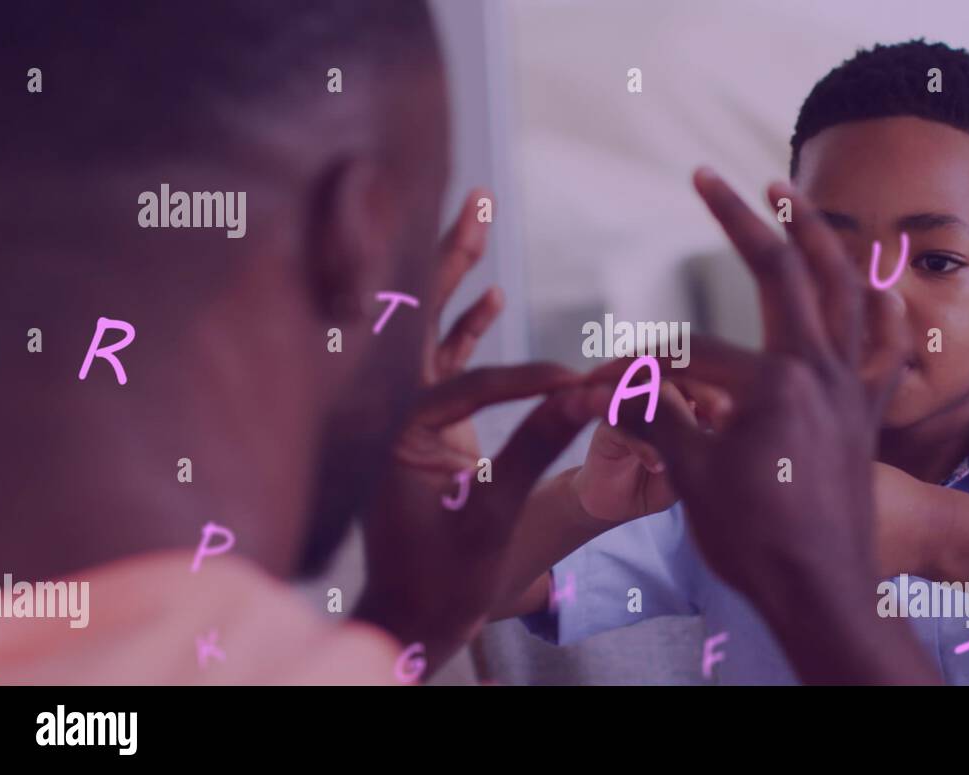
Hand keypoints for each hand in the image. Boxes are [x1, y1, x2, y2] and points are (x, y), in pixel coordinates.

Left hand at [355, 189, 589, 675]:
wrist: (413, 613)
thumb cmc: (447, 576)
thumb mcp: (496, 516)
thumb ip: (538, 448)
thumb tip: (586, 396)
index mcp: (389, 435)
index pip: (462, 382)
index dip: (524, 380)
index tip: (578, 383)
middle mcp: (382, 412)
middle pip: (415, 316)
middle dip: (448, 256)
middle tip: (476, 198)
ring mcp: (398, 412)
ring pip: (425, 327)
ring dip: (454, 274)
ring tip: (478, 212)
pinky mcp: (418, 421)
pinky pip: (441, 360)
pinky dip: (462, 325)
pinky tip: (491, 294)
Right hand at [585, 168, 936, 682]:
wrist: (822, 595)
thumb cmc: (756, 541)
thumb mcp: (691, 476)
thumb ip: (655, 415)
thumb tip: (610, 383)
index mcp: (778, 382)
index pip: (696, 345)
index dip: (645, 354)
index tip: (607, 373)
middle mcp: (824, 371)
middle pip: (791, 273)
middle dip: (751, 220)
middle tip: (716, 180)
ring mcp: (853, 391)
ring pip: (850, 293)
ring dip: (822, 239)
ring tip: (796, 198)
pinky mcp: (867, 416)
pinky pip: (887, 350)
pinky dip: (883, 310)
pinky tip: (879, 284)